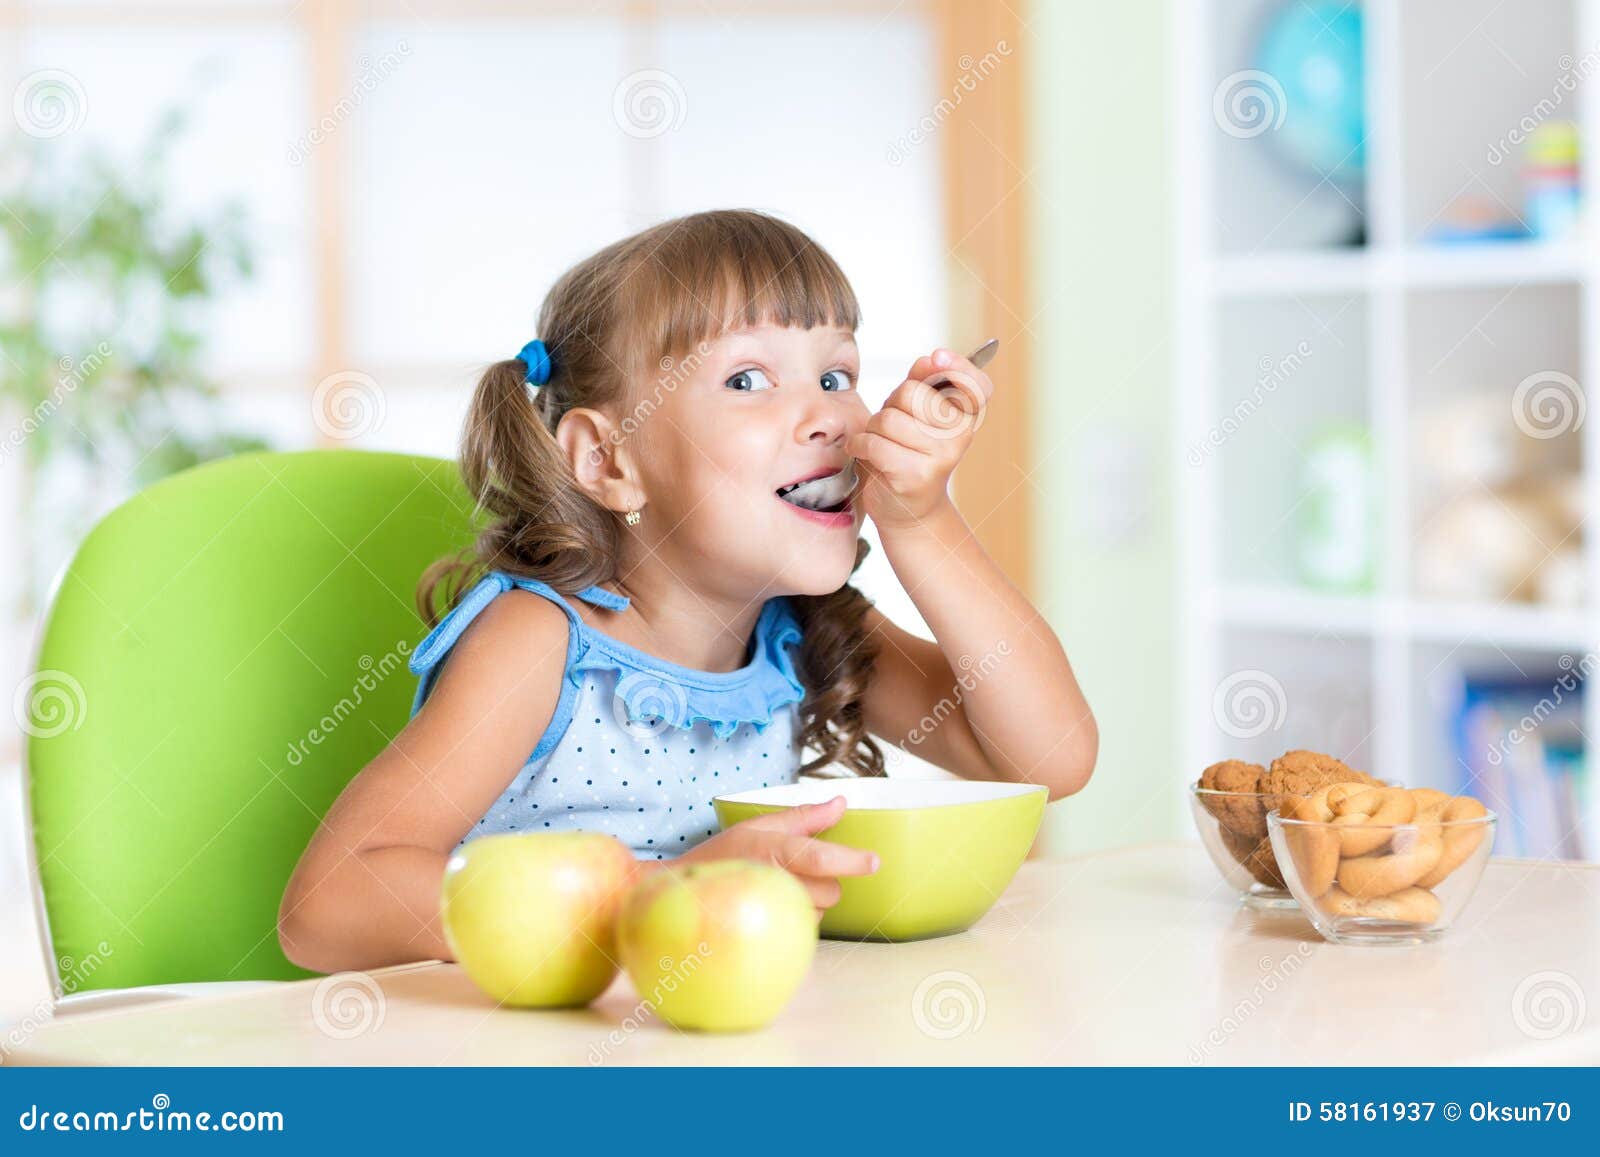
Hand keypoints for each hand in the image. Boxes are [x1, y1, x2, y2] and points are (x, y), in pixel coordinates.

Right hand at [676, 796, 877, 912]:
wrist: (685, 893)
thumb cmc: (724, 855)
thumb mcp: (761, 825)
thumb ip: (805, 817)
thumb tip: (840, 803)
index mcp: (775, 851)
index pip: (822, 858)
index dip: (851, 860)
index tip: (873, 862)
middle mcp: (777, 882)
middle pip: (831, 892)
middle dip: (826, 882)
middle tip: (799, 872)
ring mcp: (773, 912)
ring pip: (821, 913)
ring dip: (812, 901)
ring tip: (781, 888)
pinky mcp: (772, 935)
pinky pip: (805, 929)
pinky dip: (799, 917)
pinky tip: (777, 906)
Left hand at [847, 346, 994, 530]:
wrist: (906, 509)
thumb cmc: (907, 452)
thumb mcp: (917, 414)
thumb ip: (923, 382)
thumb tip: (928, 360)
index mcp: (967, 418)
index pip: (977, 386)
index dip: (959, 367)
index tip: (936, 357)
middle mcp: (961, 437)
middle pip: (912, 392)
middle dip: (891, 403)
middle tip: (894, 425)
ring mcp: (941, 458)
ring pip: (888, 419)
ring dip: (872, 428)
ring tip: (881, 442)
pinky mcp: (915, 476)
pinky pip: (874, 444)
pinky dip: (859, 445)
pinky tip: (863, 452)